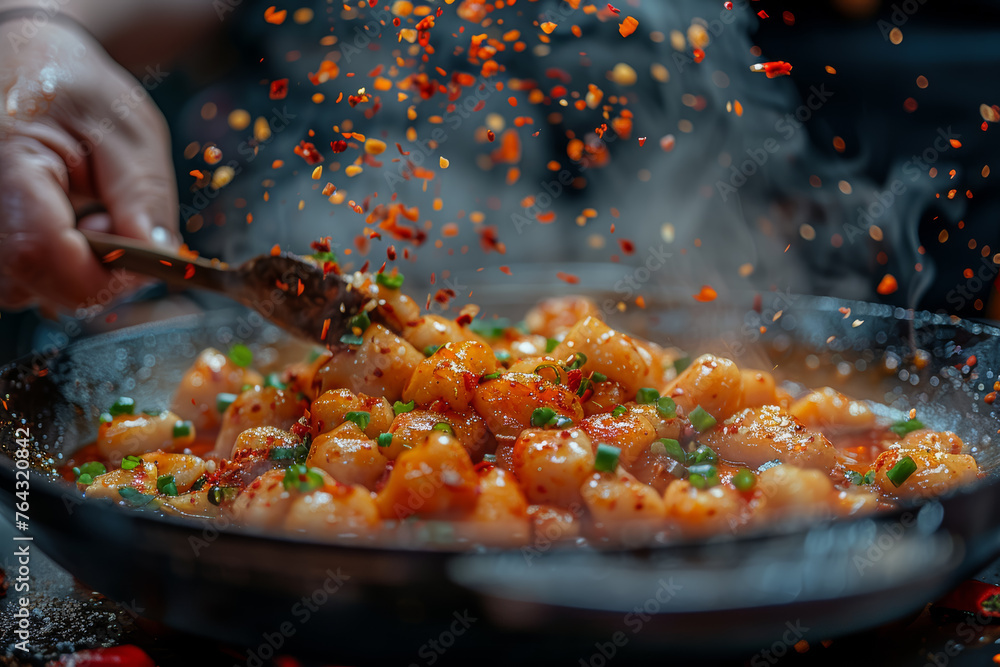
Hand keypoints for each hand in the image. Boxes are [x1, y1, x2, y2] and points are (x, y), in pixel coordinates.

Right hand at [0, 18, 178, 311]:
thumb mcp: (129, 132)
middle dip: (95, 271)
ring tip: (87, 213)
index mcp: (7, 164)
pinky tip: (68, 226)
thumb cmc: (76, 89)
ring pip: (27, 290)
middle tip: (112, 216)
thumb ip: (144, 197)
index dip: (104, 273)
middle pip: (35, 283)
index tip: (142, 252)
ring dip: (74, 270)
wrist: (28, 63)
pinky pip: (22, 281)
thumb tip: (161, 256)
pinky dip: (57, 268)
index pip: (42, 255)